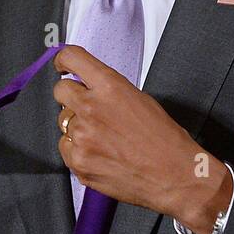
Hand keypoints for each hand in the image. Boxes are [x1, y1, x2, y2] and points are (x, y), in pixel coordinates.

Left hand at [52, 44, 232, 233]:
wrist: (172, 175)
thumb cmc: (164, 140)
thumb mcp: (140, 99)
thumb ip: (109, 90)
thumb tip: (90, 88)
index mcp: (110, 87)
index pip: (71, 58)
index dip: (63, 60)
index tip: (62, 65)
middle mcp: (91, 108)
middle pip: (60, 90)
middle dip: (71, 95)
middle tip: (86, 106)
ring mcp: (81, 136)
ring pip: (63, 121)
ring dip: (77, 125)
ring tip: (104, 137)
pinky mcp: (77, 161)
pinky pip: (66, 147)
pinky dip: (78, 149)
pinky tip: (100, 153)